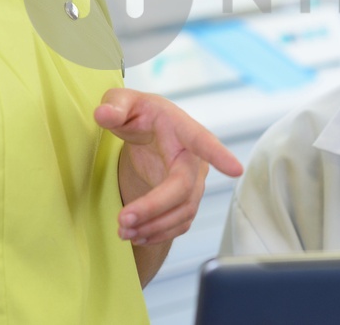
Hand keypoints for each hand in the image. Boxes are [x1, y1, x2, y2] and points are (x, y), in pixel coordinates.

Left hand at [94, 88, 243, 246]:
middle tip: (122, 220)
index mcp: (181, 128)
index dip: (219, 155)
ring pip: (185, 211)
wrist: (149, 132)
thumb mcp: (123, 102)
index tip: (236, 169)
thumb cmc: (139, 113)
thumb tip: (103, 114)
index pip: (202, 140)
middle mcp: (193, 158)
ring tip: (122, 231)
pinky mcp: (186, 199)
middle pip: (185, 188)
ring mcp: (193, 181)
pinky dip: (160, 233)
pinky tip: (137, 236)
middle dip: (155, 207)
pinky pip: (181, 222)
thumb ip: (114, 104)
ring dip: (155, 226)